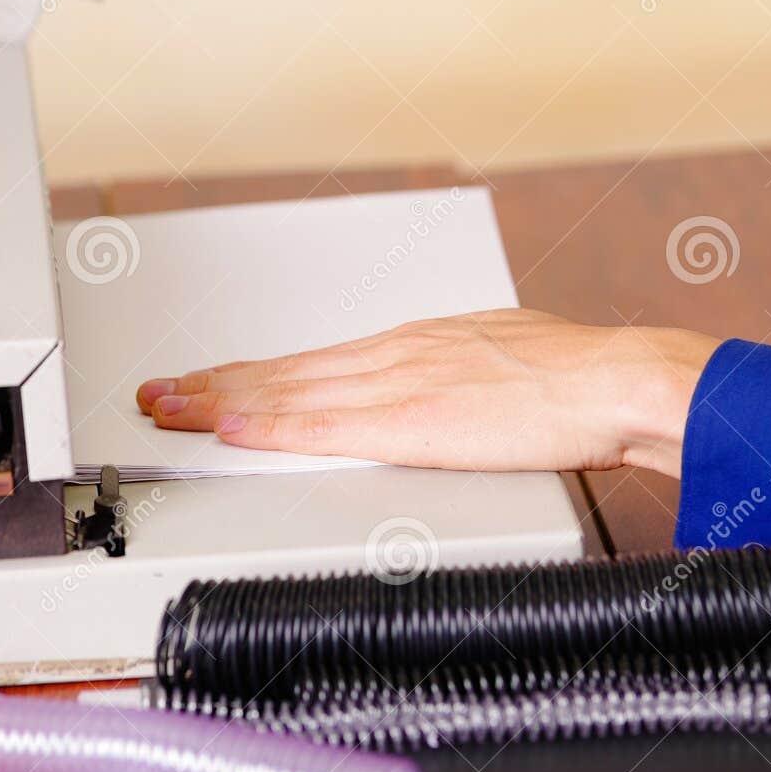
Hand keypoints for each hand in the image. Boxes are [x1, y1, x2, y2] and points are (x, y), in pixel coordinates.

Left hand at [136, 310, 718, 477]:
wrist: (613, 382)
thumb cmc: (571, 381)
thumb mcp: (494, 364)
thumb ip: (452, 384)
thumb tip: (436, 399)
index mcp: (413, 346)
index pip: (312, 362)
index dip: (251, 376)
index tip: (206, 384)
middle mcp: (393, 354)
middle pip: (284, 369)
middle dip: (213, 383)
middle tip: (157, 393)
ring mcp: (397, 382)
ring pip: (287, 388)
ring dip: (219, 399)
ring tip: (168, 407)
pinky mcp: (412, 419)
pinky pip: (322, 422)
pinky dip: (268, 422)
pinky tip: (229, 426)